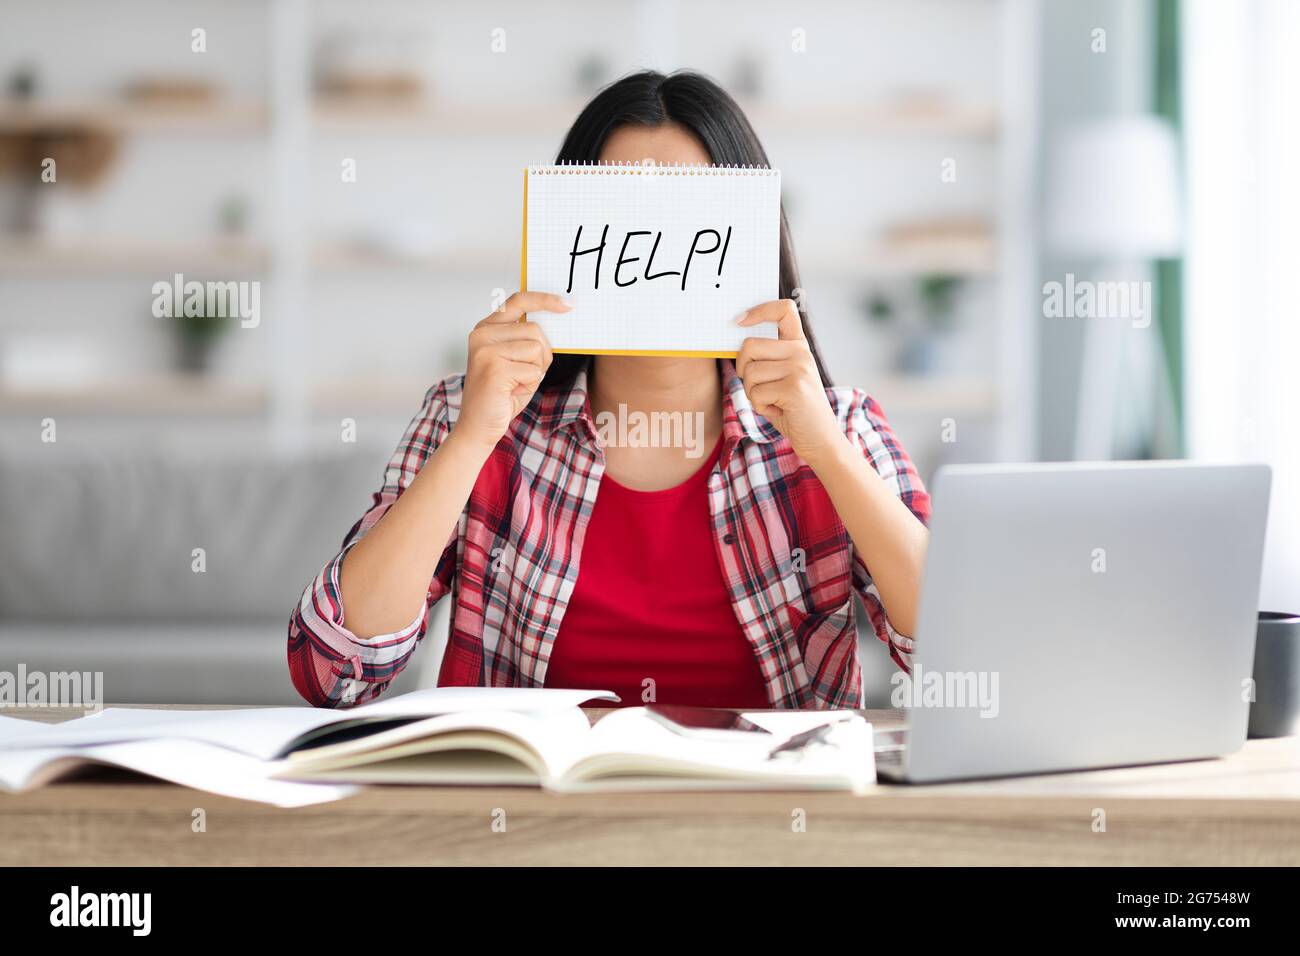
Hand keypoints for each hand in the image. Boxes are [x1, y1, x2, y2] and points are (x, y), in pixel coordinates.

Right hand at [457, 291, 564, 448]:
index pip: (519, 301)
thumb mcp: (516, 360)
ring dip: (535, 371)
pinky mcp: (494, 368)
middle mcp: (482, 334)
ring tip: (515, 383)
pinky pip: (534, 370)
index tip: (568, 304)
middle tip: (524, 374)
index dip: (545, 300)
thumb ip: (527, 339)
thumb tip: (557, 322)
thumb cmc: (501, 393)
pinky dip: (530, 384)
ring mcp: (486, 350)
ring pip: (537, 349)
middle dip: (541, 355)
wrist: (478, 426)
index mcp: (486, 328)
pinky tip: (511, 392)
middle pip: (535, 330)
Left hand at [735, 299, 842, 464]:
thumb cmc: (793, 408)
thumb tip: (738, 343)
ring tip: (773, 401)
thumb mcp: (782, 377)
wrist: (820, 439)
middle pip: (749, 346)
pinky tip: (778, 410)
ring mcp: (799, 368)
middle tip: (759, 387)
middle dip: (743, 371)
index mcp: (798, 345)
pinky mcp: (794, 388)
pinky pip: (756, 392)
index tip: (738, 321)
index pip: (783, 310)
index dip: (758, 310)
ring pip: (749, 372)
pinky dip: (760, 406)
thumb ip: (767, 358)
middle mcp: (801, 352)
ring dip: (752, 393)